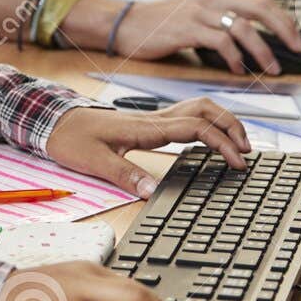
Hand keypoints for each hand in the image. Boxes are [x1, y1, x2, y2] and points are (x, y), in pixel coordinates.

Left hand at [46, 96, 250, 188]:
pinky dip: (207, 123)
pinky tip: (211, 138)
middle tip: (248, 150)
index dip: (222, 141)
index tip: (238, 161)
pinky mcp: (148, 124)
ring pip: (197, 108)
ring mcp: (152, 119)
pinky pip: (185, 116)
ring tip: (238, 143)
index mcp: (145, 127)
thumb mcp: (94, 160)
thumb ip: (124, 174)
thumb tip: (151, 192)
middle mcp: (153, 119)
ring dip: (222, 120)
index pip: (195, 126)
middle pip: (204, 109)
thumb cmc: (71, 138)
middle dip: (231, 125)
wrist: (53, 120)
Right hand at [112, 0, 300, 74]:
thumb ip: (223, 17)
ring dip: (263, 51)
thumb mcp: (198, 12)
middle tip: (298, 49)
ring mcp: (200, 12)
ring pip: (243, 27)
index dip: (284, 19)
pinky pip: (220, 42)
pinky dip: (235, 58)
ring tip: (271, 68)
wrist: (129, 24)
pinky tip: (239, 70)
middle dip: (284, 30)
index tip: (296, 38)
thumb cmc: (164, 23)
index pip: (262, 0)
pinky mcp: (188, 29)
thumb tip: (253, 34)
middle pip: (260, 8)